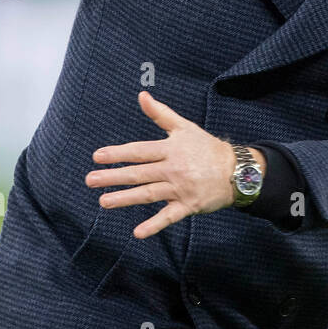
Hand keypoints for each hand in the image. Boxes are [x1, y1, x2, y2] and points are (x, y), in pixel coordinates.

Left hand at [86, 90, 256, 238]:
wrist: (237, 170)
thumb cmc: (207, 148)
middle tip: (90, 180)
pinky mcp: (188, 205)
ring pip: (148, 194)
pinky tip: (138, 232)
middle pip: (139, 173)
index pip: (139, 151)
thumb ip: (160, 113)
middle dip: (113, 177)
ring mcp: (180, 188)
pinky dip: (154, 225)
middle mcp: (173, 169)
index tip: (97, 156)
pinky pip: (169, 216)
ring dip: (125, 198)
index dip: (118, 153)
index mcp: (171, 149)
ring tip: (104, 202)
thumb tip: (142, 95)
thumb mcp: (184, 127)